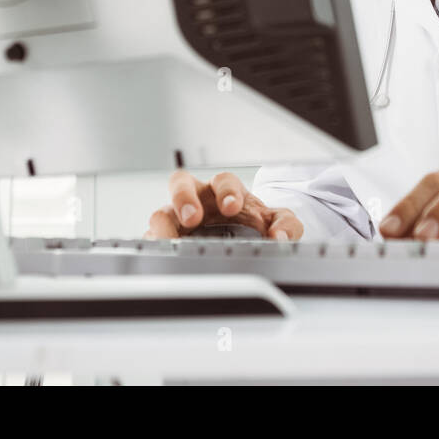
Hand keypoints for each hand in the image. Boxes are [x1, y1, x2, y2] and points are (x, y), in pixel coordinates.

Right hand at [145, 170, 303, 239]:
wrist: (240, 235)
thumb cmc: (251, 222)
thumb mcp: (273, 221)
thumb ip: (286, 225)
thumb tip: (281, 237)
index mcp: (224, 190)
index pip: (223, 181)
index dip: (226, 191)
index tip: (231, 206)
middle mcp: (198, 198)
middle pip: (181, 183)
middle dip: (185, 198)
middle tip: (193, 217)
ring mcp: (178, 217)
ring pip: (161, 212)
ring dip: (164, 226)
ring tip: (172, 241)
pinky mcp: (166, 238)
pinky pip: (152, 239)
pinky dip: (155, 247)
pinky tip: (162, 257)